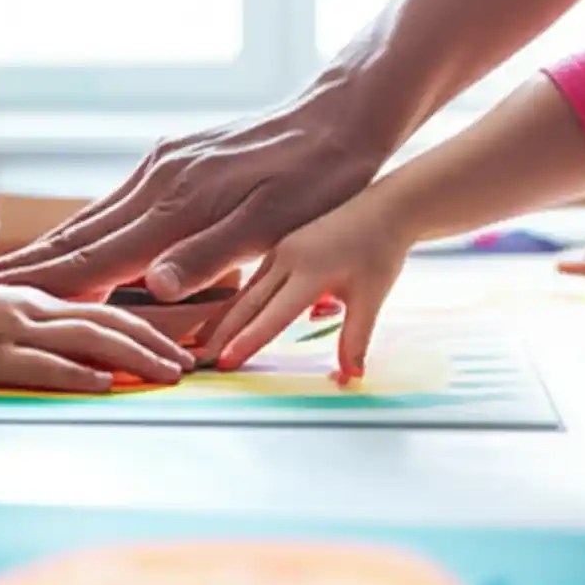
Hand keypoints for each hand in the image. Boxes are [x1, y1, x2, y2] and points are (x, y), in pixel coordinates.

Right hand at [0, 89, 391, 301]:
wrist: (339, 116)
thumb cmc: (318, 178)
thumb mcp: (277, 222)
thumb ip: (216, 254)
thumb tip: (161, 286)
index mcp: (178, 204)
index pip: (98, 254)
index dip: (45, 280)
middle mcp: (159, 181)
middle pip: (81, 234)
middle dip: (28, 264)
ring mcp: (164, 166)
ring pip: (96, 216)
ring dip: (52, 246)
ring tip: (12, 269)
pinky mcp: (176, 158)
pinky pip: (120, 202)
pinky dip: (89, 227)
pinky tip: (80, 237)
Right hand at [0, 275, 194, 391]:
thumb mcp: (0, 306)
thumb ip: (40, 318)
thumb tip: (76, 336)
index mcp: (43, 297)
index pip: (109, 306)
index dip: (153, 321)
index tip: (188, 336)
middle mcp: (37, 307)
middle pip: (112, 320)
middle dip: (158, 341)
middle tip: (194, 362)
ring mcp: (14, 327)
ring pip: (87, 338)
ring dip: (135, 356)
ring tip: (169, 374)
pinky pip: (39, 362)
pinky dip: (76, 372)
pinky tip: (104, 383)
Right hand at [200, 186, 407, 376]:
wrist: (386, 207)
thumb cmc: (380, 250)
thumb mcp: (372, 297)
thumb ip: (355, 338)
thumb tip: (351, 376)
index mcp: (310, 271)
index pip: (272, 315)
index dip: (247, 341)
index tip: (224, 363)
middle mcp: (287, 258)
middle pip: (247, 303)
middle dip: (221, 333)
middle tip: (198, 359)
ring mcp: (281, 250)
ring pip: (247, 291)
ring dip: (224, 317)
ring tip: (202, 342)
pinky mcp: (281, 246)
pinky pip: (254, 279)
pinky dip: (238, 301)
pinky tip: (224, 315)